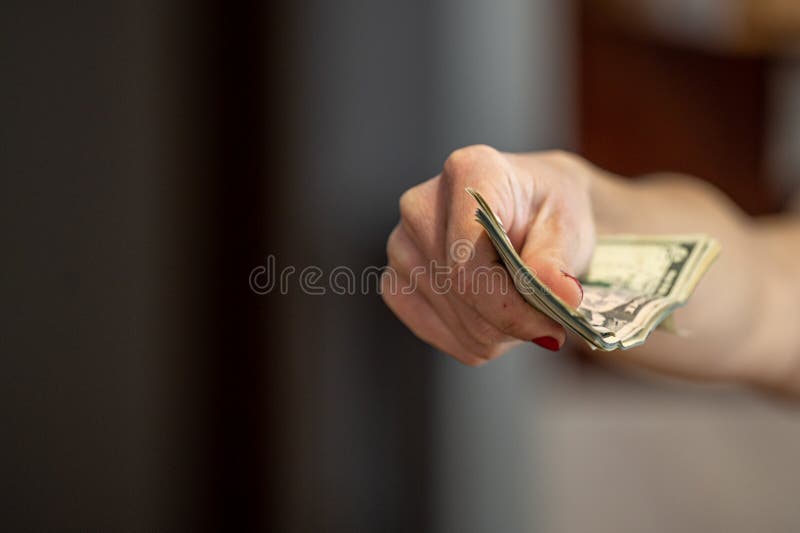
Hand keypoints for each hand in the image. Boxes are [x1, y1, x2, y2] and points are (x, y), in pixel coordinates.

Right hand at [382, 145, 594, 365]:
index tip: (550, 328)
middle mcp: (421, 206)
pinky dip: (474, 339)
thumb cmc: (549, 213)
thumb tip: (564, 296)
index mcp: (469, 173)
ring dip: (497, 333)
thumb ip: (558, 264)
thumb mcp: (568, 228)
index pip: (469, 263)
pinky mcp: (395, 282)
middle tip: (547, 318)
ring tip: (520, 306)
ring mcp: (401, 246)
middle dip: (511, 322)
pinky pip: (438, 335)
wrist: (529, 212)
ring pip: (456, 324)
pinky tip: (494, 315)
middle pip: (462, 295)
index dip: (509, 308)